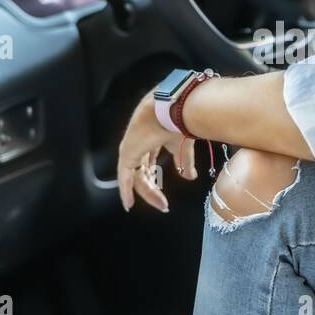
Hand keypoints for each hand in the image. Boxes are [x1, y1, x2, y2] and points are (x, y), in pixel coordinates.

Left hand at [117, 89, 198, 212]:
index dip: (154, 175)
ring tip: (161, 205)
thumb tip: (190, 177)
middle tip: (164, 204)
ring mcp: (131, 148)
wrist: (173, 109)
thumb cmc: (179, 121)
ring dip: (148, 193)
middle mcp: (139, 143)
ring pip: (136, 176)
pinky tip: (129, 205)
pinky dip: (126, 192)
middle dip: (153, 188)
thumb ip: (184, 162)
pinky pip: (124, 177)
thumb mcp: (183, 146)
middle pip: (143, 170)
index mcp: (152, 137)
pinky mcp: (126, 154)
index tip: (161, 191)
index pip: (149, 160)